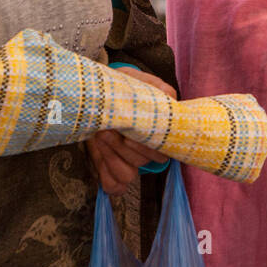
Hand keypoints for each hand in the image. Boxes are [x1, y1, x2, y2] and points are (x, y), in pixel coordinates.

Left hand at [85, 66, 176, 195]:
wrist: (96, 92)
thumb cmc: (121, 86)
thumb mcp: (138, 80)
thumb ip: (158, 87)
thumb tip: (170, 98)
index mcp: (158, 133)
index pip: (162, 153)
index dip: (145, 147)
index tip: (128, 135)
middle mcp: (145, 151)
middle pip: (143, 162)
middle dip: (122, 147)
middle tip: (107, 130)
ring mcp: (128, 161)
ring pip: (128, 175)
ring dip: (112, 158)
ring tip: (100, 136)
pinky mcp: (110, 169)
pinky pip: (114, 187)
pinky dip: (105, 174)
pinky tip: (97, 153)